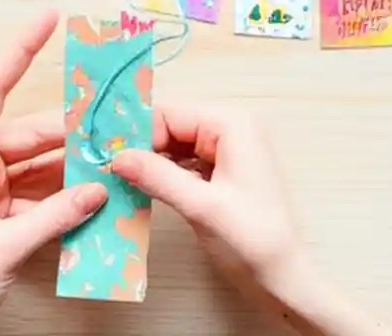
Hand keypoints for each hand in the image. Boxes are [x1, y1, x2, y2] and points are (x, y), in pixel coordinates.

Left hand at [0, 10, 107, 335]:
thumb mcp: (3, 246)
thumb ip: (55, 215)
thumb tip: (94, 189)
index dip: (20, 52)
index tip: (45, 20)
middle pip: (30, 134)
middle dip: (71, 130)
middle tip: (110, 119)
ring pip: (41, 165)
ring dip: (73, 165)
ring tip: (110, 158)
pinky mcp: (0, 216)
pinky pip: (41, 194)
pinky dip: (66, 195)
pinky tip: (93, 194)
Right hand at [111, 104, 391, 335]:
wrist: (285, 279)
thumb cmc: (255, 241)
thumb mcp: (202, 207)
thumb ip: (158, 177)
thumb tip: (118, 157)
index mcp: (233, 125)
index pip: (171, 112)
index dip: (138, 132)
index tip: (108, 153)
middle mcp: (232, 129)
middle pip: (170, 125)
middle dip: (140, 145)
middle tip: (107, 166)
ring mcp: (227, 151)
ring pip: (173, 144)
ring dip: (148, 160)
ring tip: (116, 177)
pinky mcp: (221, 173)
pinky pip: (182, 162)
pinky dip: (162, 173)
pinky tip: (141, 187)